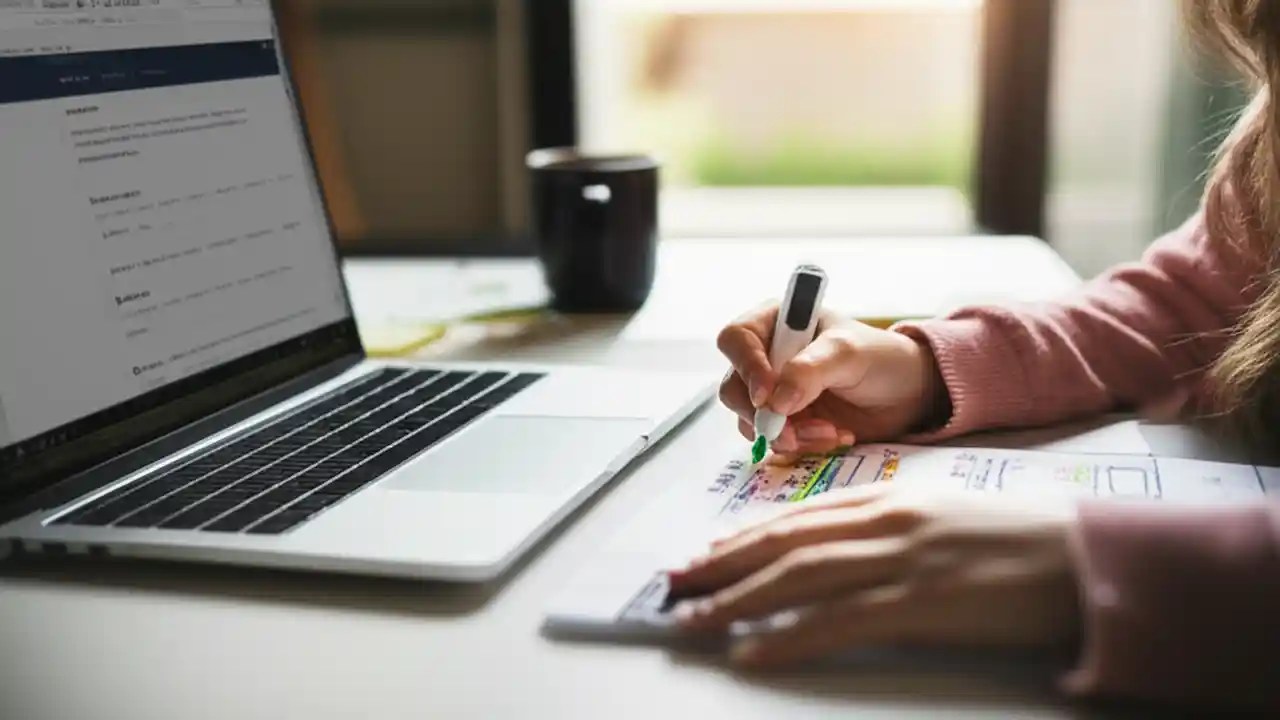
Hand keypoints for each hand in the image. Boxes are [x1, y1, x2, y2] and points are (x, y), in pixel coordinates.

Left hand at [667, 485, 1080, 667]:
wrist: (1089, 558)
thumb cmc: (1026, 543)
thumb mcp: (949, 518)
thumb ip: (896, 529)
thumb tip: (849, 551)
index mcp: (893, 501)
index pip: (800, 516)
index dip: (745, 537)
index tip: (706, 554)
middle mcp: (887, 522)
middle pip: (785, 540)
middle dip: (722, 564)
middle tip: (675, 585)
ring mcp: (901, 560)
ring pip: (797, 575)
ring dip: (736, 600)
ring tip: (693, 619)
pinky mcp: (920, 602)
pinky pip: (837, 620)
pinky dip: (787, 635)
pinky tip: (752, 651)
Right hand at [717, 305, 945, 454]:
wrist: (908, 394)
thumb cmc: (880, 358)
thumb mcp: (849, 354)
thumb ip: (809, 371)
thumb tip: (774, 402)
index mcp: (776, 323)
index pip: (736, 339)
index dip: (745, 367)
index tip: (768, 397)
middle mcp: (767, 357)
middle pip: (734, 387)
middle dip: (763, 415)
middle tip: (792, 431)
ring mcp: (774, 393)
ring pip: (751, 421)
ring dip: (787, 434)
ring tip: (830, 432)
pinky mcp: (786, 423)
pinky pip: (774, 441)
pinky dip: (802, 446)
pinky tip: (835, 436)